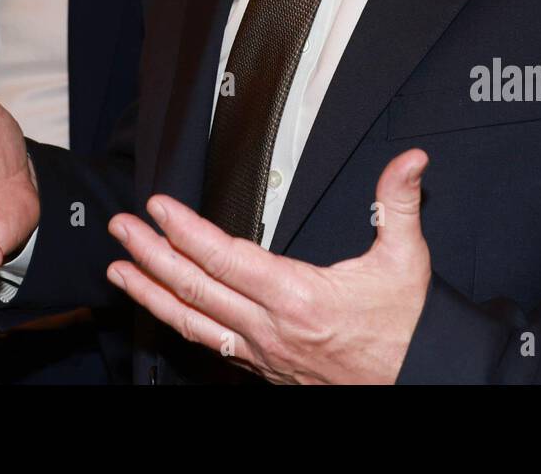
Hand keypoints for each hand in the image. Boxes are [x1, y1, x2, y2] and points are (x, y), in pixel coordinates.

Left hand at [106, 149, 431, 383]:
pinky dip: (180, 322)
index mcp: (298, 298)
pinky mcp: (265, 368)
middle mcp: (271, 329)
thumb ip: (399, 203)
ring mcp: (263, 353)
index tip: (159, 207)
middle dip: (151, 256)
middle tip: (122, 229)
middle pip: (196, 289)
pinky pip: (211, 344)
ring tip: (120, 271)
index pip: (225, 258)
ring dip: (151, 293)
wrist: (420, 379)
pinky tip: (164, 309)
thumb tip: (410, 160)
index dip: (185, 231)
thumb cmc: (410, 326)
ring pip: (193, 323)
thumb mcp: (407, 259)